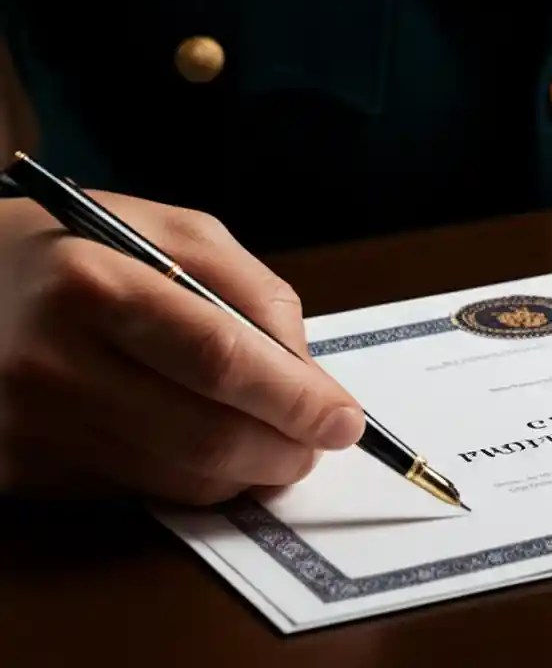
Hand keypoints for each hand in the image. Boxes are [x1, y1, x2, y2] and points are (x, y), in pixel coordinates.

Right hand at [0, 192, 364, 504]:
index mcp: (92, 285)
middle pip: (205, 436)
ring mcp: (30, 425)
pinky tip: (200, 441)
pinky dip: (192, 477)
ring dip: (247, 472)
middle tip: (318, 443)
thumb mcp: (173, 233)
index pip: (219, 360)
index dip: (294, 399)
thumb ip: (253, 292)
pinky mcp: (20, 469)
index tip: (344, 421)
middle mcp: (50, 362)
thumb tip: (308, 375)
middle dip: (285, 450)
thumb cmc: (84, 251)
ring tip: (270, 442)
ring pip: (180, 480)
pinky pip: (139, 492)